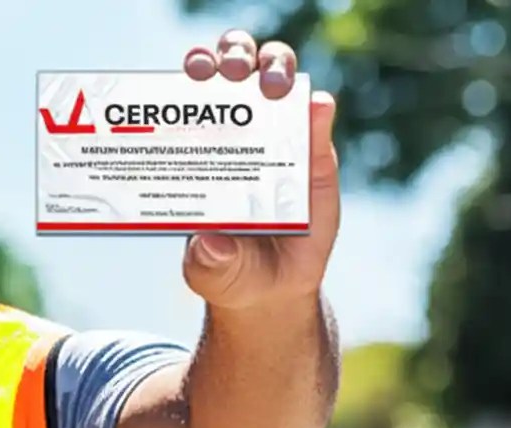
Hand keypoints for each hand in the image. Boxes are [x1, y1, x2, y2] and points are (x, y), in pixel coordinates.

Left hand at [180, 29, 339, 311]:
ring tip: (274, 87)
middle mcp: (237, 132)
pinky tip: (315, 106)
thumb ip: (207, 261)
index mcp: (199, 147)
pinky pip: (317, 122)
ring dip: (276, 68)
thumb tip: (210, 244)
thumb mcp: (210, 271)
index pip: (194, 92)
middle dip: (233, 56)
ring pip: (277, 79)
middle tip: (232, 73)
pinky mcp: (316, 158)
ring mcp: (278, 140)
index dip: (195, 69)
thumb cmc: (227, 269)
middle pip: (235, 70)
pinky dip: (317, 110)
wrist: (271, 289)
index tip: (194, 72)